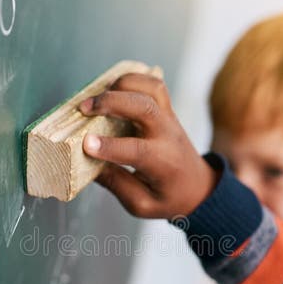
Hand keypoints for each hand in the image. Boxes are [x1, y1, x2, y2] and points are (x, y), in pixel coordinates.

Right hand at [80, 74, 218, 218]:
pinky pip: (153, 84)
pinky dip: (132, 80)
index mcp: (164, 163)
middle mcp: (168, 135)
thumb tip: (86, 161)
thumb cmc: (168, 197)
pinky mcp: (166, 109)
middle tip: (84, 108)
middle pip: (145, 107)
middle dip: (112, 102)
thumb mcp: (141, 204)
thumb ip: (115, 183)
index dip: (110, 146)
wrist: (198, 186)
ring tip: (98, 95)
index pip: (137, 150)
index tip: (86, 143)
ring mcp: (169, 118)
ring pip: (151, 87)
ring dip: (122, 85)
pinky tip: (113, 88)